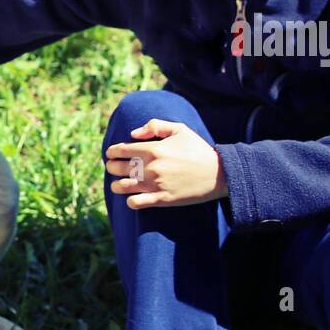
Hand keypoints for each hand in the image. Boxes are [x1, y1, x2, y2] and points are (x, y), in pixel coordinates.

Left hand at [104, 119, 227, 208]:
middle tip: (114, 167)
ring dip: (117, 185)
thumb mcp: (180, 129)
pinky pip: (135, 203)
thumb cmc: (198, 149)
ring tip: (120, 184)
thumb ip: (155, 126)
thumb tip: (133, 134)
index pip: (120, 150)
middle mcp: (151, 167)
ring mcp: (155, 184)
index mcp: (153, 149)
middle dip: (111, 167)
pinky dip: (130, 201)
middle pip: (117, 168)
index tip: (111, 154)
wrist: (219, 173)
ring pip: (121, 187)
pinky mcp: (162, 199)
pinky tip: (134, 197)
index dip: (111, 152)